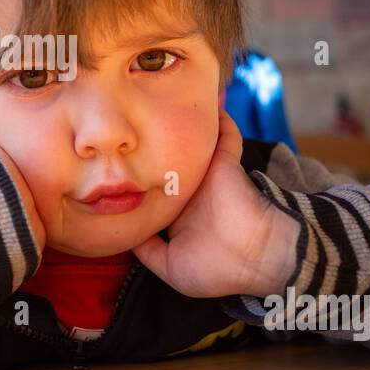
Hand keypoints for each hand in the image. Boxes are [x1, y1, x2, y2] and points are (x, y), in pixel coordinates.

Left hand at [131, 110, 298, 298]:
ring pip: (193, 149)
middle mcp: (193, 195)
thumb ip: (147, 250)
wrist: (255, 257)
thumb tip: (127, 234)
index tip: (114, 174)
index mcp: (181, 218)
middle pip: (170, 167)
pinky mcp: (225, 162)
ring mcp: (209, 177)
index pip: (157, 196)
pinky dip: (220, 120)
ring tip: (159, 104)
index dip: (140, 186)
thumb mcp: (170, 268)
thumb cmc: (214, 267)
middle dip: (152, 151)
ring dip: (180, 130)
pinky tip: (203, 101)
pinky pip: (224, 135)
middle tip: (128, 133)